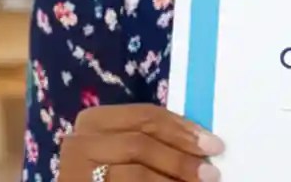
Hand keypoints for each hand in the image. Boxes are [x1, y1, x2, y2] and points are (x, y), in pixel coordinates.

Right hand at [58, 104, 223, 180]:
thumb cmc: (112, 170)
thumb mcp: (126, 148)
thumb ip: (154, 140)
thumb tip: (202, 143)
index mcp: (95, 120)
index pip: (146, 116)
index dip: (183, 129)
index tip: (214, 144)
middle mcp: (80, 143)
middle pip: (141, 144)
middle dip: (180, 159)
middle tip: (211, 172)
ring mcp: (76, 171)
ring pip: (136, 174)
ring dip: (173, 181)